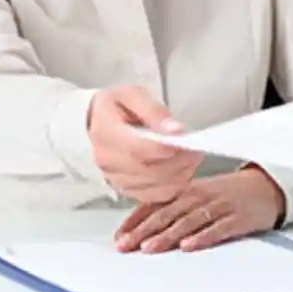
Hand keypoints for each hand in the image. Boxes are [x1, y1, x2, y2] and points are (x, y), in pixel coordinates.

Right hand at [87, 85, 203, 203]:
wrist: (96, 122)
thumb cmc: (117, 106)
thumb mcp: (133, 95)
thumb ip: (154, 110)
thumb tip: (175, 130)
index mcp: (105, 133)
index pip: (135, 150)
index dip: (163, 149)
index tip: (183, 140)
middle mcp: (107, 160)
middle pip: (147, 171)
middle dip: (177, 162)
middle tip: (196, 149)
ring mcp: (115, 178)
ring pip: (154, 186)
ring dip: (179, 174)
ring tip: (192, 157)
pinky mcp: (126, 189)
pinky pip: (154, 196)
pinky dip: (173, 186)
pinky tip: (182, 171)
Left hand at [113, 167, 285, 253]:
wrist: (266, 185)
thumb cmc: (228, 192)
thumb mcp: (197, 194)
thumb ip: (172, 206)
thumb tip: (141, 225)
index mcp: (187, 189)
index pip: (155, 204)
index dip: (135, 221)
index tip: (119, 237)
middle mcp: (199, 196)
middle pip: (168, 213)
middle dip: (144, 231)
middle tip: (128, 245)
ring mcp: (218, 206)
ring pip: (189, 221)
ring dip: (168, 235)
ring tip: (151, 247)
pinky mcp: (237, 218)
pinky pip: (218, 228)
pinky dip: (202, 237)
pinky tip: (190, 245)